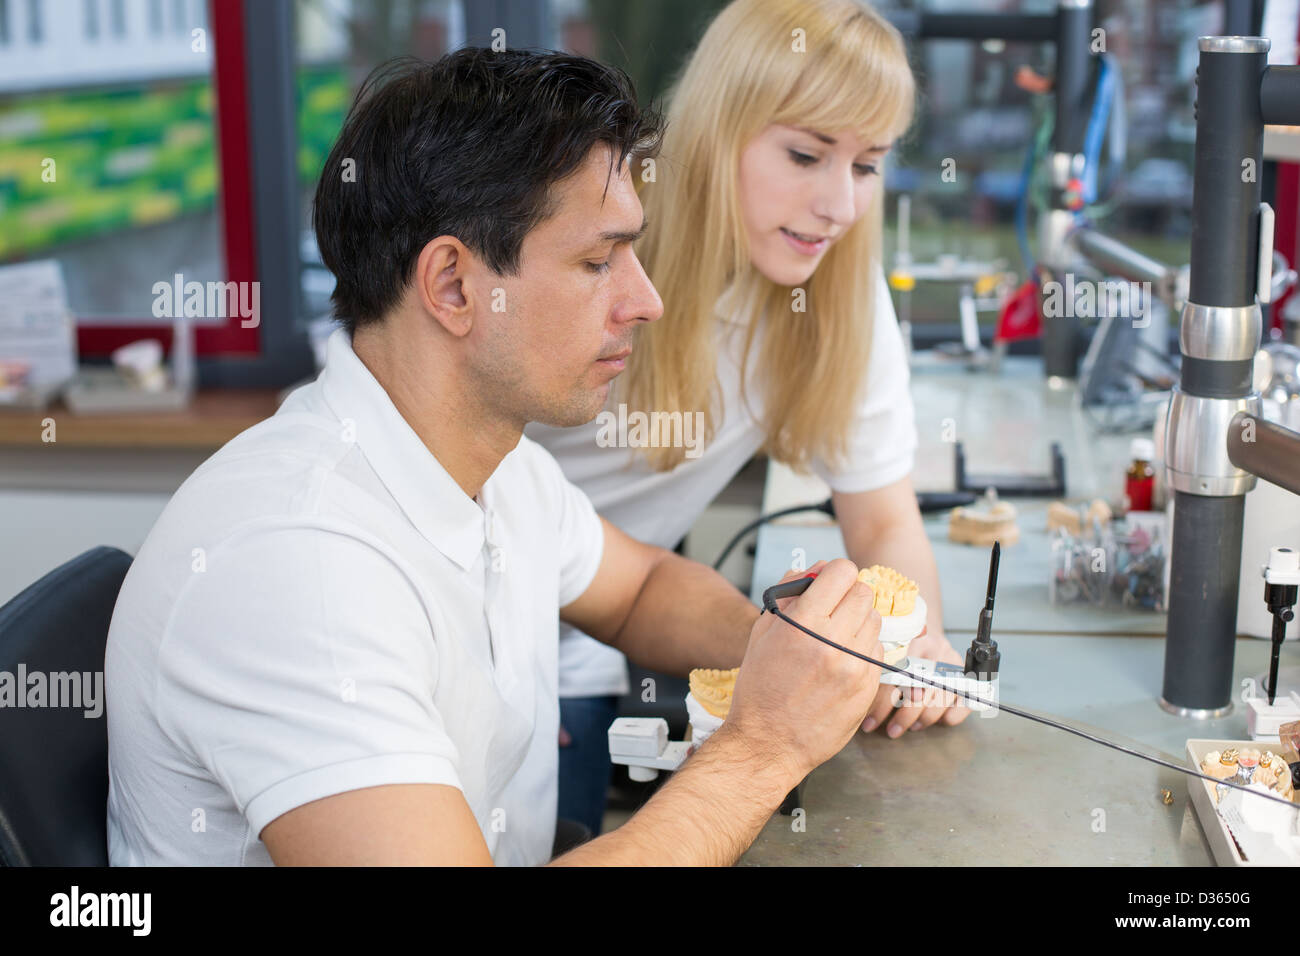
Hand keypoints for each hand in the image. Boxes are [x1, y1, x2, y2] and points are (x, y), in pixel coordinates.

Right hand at [724, 559, 882, 781]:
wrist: (768, 743)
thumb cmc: (760, 689)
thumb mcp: (762, 632)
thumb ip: (790, 594)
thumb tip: (816, 570)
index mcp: (803, 624)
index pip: (842, 572)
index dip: (834, 573)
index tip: (828, 583)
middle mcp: (833, 642)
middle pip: (863, 592)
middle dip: (847, 595)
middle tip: (832, 610)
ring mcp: (855, 666)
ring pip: (874, 620)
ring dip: (858, 621)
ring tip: (836, 639)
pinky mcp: (868, 687)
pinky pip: (878, 650)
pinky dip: (864, 649)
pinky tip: (842, 662)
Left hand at [861, 627, 970, 736]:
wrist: (930, 637)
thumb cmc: (905, 650)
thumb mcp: (892, 652)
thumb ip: (881, 671)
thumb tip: (861, 702)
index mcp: (916, 643)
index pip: (899, 676)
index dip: (884, 702)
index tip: (871, 721)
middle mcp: (939, 652)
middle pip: (921, 691)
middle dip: (903, 717)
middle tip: (890, 731)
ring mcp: (956, 667)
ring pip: (940, 701)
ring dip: (922, 720)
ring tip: (908, 727)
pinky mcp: (969, 681)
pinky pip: (962, 706)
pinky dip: (949, 718)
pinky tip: (934, 722)